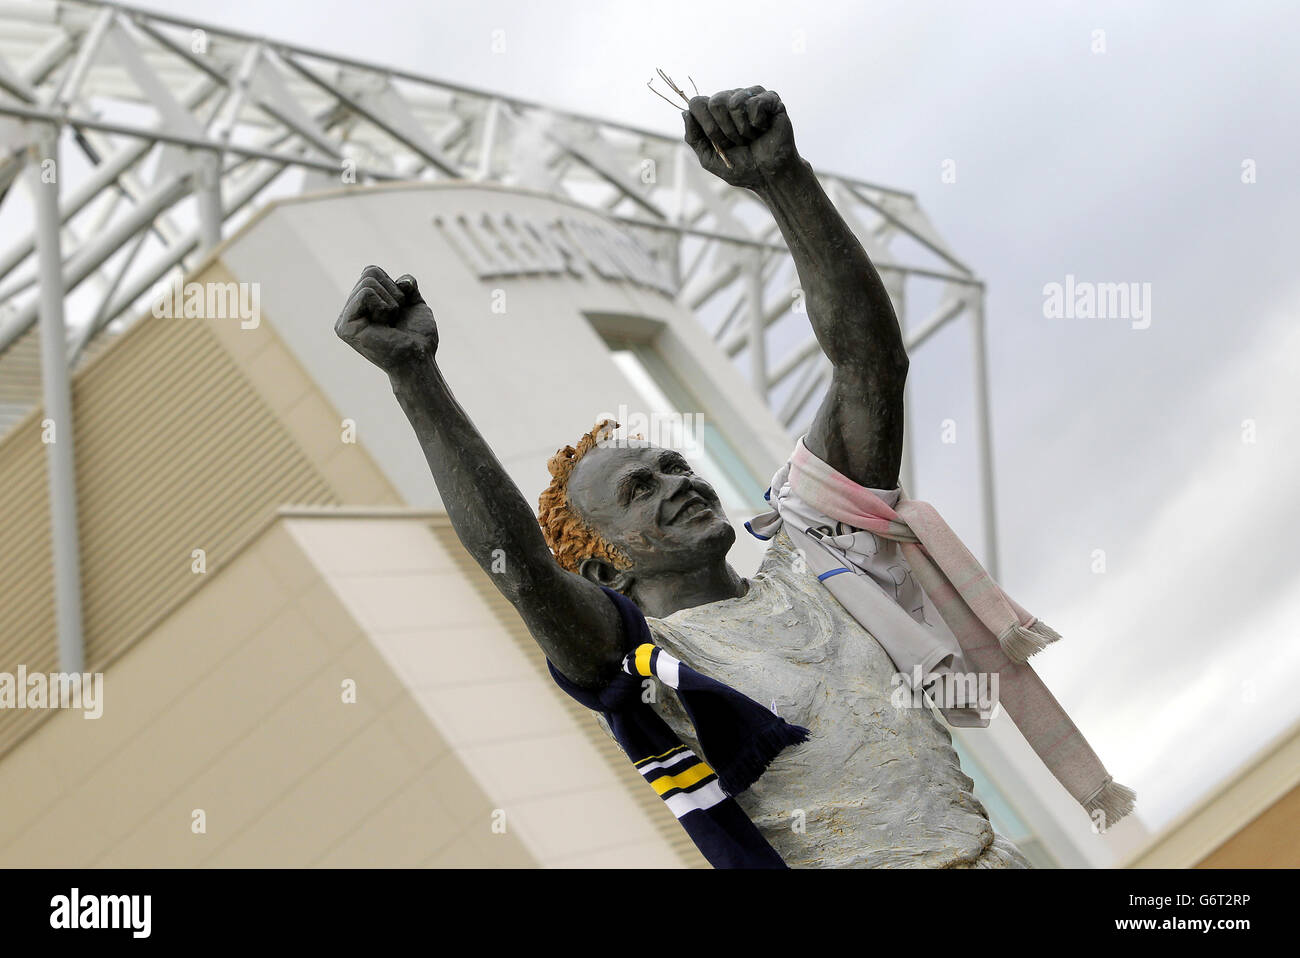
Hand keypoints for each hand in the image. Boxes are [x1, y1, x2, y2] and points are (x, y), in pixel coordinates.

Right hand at [335, 265, 437, 375]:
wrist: (419, 358)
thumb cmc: (418, 336)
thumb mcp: (414, 303)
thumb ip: (406, 285)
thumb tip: (402, 280)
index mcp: (361, 305)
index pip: (371, 271)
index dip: (393, 285)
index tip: (400, 310)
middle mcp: (349, 311)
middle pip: (369, 272)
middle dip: (393, 292)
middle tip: (396, 318)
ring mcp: (344, 319)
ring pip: (367, 280)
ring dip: (390, 302)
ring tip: (390, 323)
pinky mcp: (345, 326)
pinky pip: (366, 293)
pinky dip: (383, 306)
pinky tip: (383, 326)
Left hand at [683, 86, 799, 189]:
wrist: (768, 176)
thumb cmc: (741, 167)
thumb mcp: (709, 158)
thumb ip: (694, 138)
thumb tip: (685, 113)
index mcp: (713, 112)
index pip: (697, 103)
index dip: (706, 125)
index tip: (719, 142)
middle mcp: (730, 99)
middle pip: (715, 102)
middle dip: (725, 130)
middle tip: (738, 142)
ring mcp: (750, 96)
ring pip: (734, 102)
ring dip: (742, 129)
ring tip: (751, 137)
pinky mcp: (770, 99)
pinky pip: (755, 103)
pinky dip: (758, 123)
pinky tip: (763, 129)